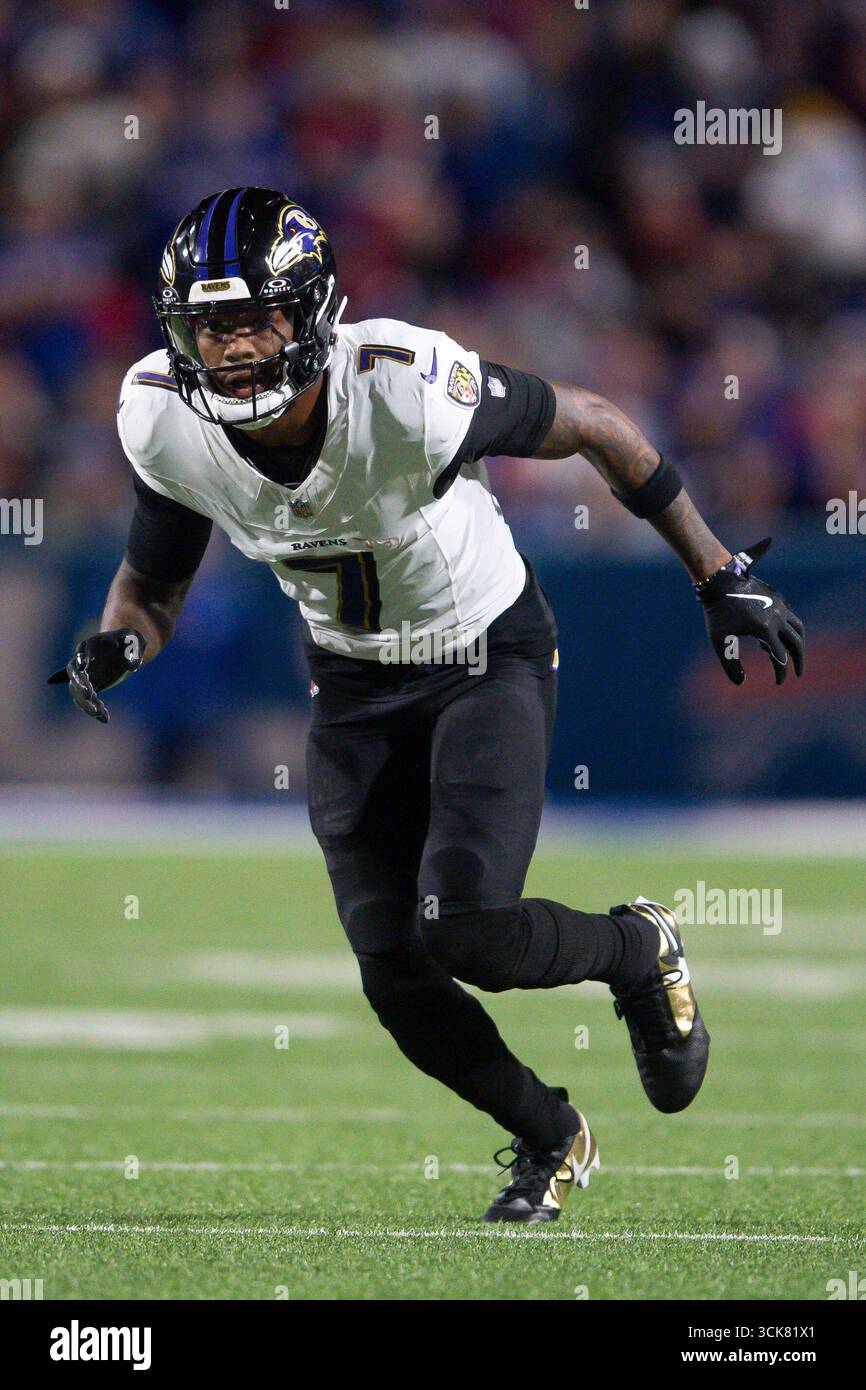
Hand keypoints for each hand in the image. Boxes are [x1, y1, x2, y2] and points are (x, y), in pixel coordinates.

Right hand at [47, 628, 145, 722]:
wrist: (126, 647)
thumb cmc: (130, 639)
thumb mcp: (136, 639)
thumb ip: (135, 650)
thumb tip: (133, 667)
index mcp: (91, 645)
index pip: (82, 653)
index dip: (81, 660)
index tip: (84, 665)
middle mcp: (83, 660)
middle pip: (74, 673)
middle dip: (80, 684)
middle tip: (90, 694)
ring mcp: (85, 675)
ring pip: (77, 690)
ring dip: (85, 702)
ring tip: (100, 712)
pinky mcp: (91, 687)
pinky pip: (86, 700)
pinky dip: (93, 709)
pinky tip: (105, 718)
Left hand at [695, 539, 804, 686]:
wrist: (720, 581)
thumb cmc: (717, 612)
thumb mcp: (719, 640)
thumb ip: (730, 663)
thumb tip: (741, 683)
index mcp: (765, 629)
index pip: (780, 657)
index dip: (781, 673)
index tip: (779, 683)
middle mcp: (777, 617)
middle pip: (796, 643)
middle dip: (799, 660)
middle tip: (798, 673)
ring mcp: (780, 605)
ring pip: (798, 627)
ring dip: (798, 643)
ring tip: (795, 655)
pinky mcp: (778, 597)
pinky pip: (790, 616)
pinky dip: (789, 628)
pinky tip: (778, 635)